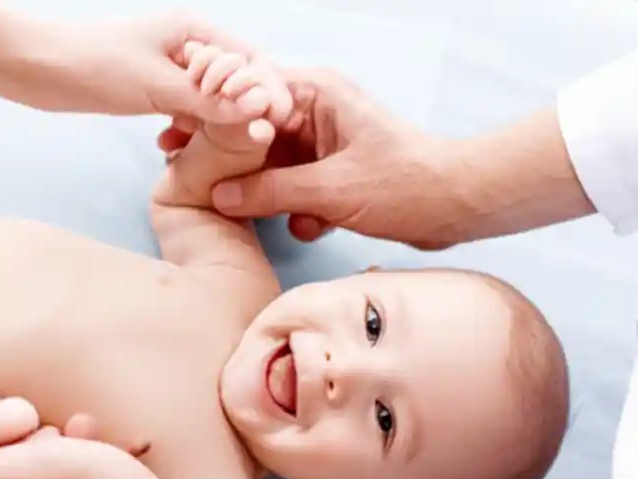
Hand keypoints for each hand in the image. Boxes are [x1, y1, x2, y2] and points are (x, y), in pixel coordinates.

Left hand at [28, 11, 288, 124]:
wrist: (36, 68)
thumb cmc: (93, 65)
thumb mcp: (158, 86)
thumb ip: (209, 102)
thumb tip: (257, 114)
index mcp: (194, 28)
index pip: (250, 58)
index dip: (267, 89)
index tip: (275, 121)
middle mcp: (188, 44)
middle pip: (237, 80)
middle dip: (246, 109)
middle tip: (254, 142)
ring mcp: (171, 67)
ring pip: (213, 99)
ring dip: (216, 124)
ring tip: (217, 149)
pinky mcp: (154, 88)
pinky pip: (188, 110)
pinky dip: (189, 129)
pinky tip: (175, 148)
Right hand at [158, 68, 460, 248]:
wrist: (460, 206)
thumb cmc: (408, 184)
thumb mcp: (329, 191)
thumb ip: (270, 192)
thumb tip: (220, 196)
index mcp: (317, 93)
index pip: (247, 94)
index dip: (209, 118)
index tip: (177, 140)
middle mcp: (319, 110)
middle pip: (253, 131)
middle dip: (230, 162)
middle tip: (193, 178)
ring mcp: (328, 141)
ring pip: (273, 163)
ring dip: (269, 193)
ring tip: (256, 211)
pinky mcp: (337, 171)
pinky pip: (297, 185)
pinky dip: (300, 208)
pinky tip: (312, 226)